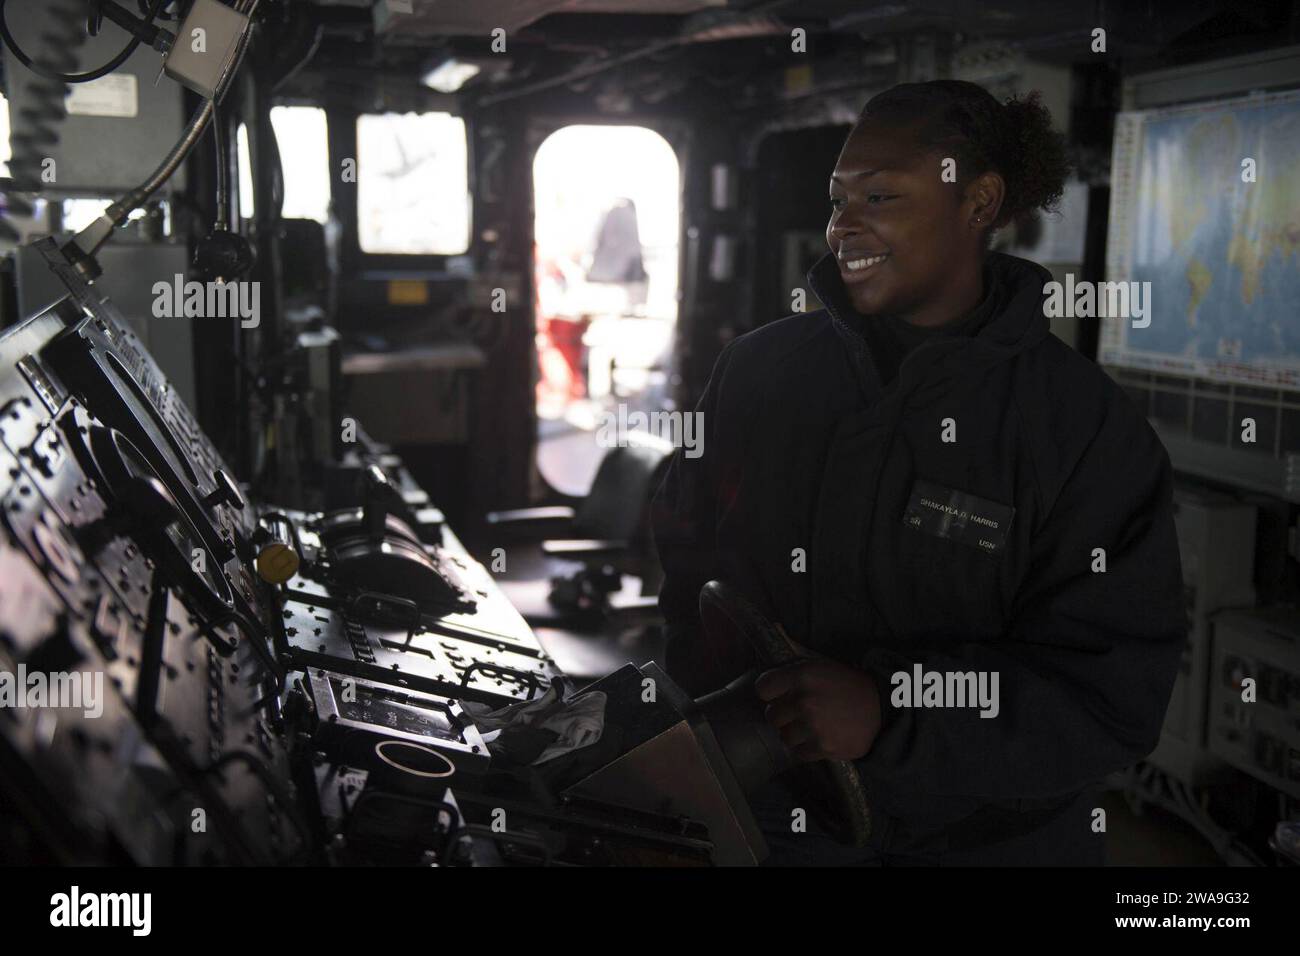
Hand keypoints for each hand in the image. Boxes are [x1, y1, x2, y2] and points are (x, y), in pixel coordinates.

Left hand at [754, 657, 881, 761]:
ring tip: (808, 726)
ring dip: (794, 733)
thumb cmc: (848, 684)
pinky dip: (806, 749)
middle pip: (772, 716)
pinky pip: (799, 753)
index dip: (769, 693)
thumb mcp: (821, 663)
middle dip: (783, 714)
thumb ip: (795, 652)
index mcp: (802, 676)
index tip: (777, 695)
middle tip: (797, 712)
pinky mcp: (824, 747)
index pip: (763, 688)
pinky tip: (816, 738)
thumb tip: (774, 626)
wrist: (882, 708)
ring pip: (784, 736)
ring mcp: (813, 726)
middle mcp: (805, 701)